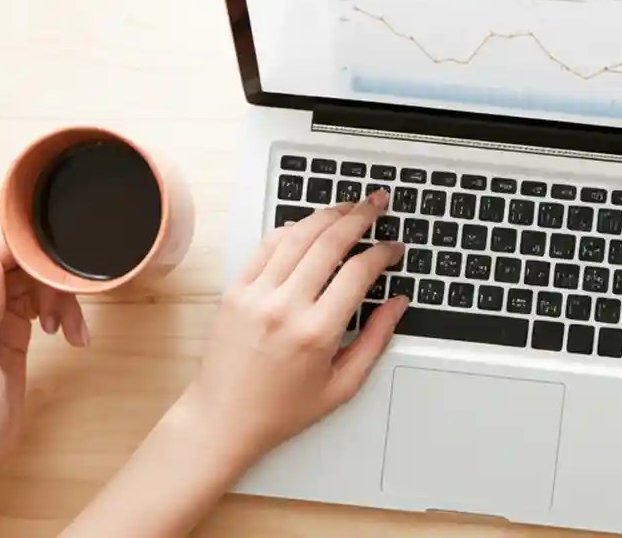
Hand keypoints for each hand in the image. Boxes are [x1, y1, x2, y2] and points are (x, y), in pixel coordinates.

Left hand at [0, 230, 89, 537]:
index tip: (32, 269)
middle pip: (5, 258)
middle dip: (38, 275)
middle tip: (59, 302)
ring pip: (29, 278)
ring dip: (56, 297)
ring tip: (66, 330)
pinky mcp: (14, 326)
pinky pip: (42, 302)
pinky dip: (62, 313)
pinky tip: (70, 336)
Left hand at [59, 194, 406, 536]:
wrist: (223, 418)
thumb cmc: (281, 409)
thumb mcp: (342, 385)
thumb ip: (376, 340)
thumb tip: (398, 304)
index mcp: (316, 333)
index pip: (358, 272)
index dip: (383, 252)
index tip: (394, 248)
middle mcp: (285, 307)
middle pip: (330, 242)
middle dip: (360, 216)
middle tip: (377, 204)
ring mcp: (256, 295)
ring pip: (298, 235)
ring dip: (328, 214)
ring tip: (349, 205)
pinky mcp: (236, 290)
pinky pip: (266, 245)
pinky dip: (292, 228)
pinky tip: (309, 224)